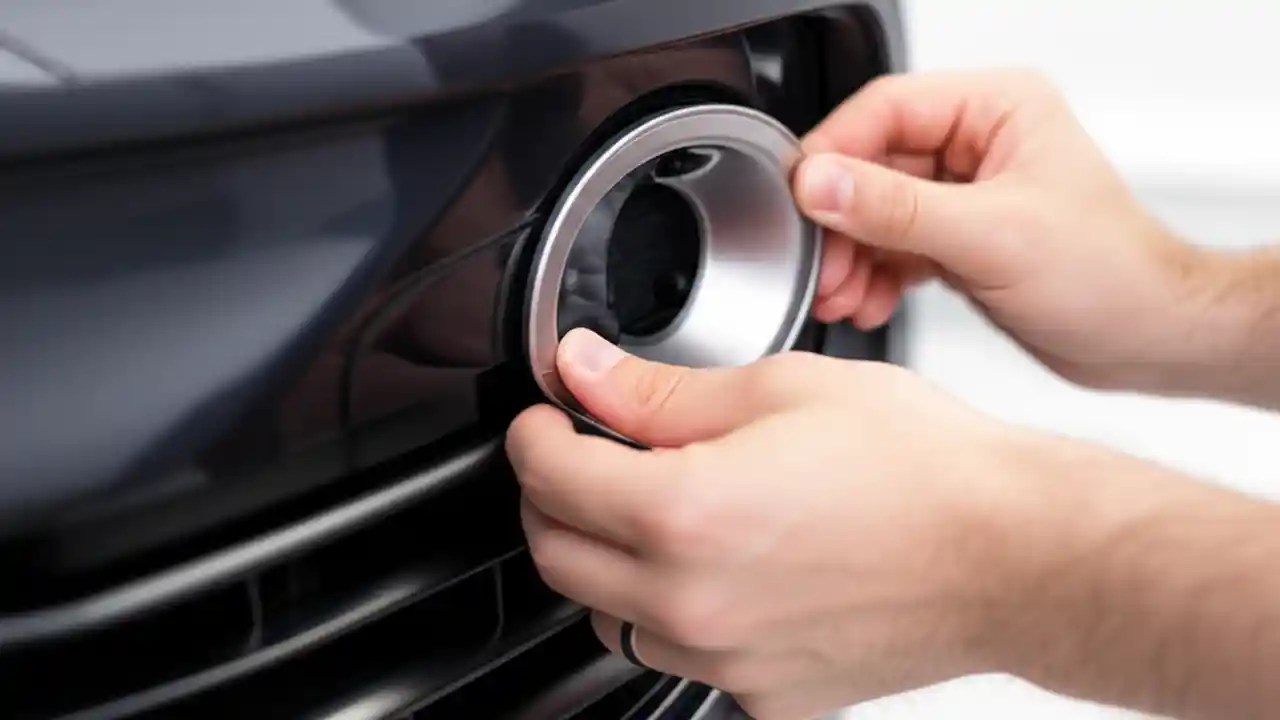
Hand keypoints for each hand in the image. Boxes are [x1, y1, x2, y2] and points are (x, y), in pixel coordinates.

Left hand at [506, 329, 1064, 717]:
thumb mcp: (779, 390)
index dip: (534, 436)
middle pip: (557, 557)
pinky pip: (681, 659)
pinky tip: (722, 570)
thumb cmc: (923, 467)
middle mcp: (693, 603)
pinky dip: (676, 614)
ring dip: (607, 562)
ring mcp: (728, 660)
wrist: (1017, 552)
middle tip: (586, 457)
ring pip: (608, 618)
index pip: (548, 478)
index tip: (548, 419)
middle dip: (552, 498)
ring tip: (656, 514)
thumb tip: (585, 373)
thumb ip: (659, 392)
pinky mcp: (766, 695)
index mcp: (685, 514)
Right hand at [791, 70, 1220, 393]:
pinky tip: (867, 304)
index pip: (885, 109)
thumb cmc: (1109, 275)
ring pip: (874, 210)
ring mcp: (965, 191)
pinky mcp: (957, 237)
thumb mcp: (990, 236)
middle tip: (820, 265)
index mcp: (996, 106)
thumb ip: (895, 209)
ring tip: (840, 295)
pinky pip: (891, 246)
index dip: (833, 152)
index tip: (800, 198)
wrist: (1147, 339)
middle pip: (871, 164)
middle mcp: (977, 140)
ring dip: (850, 257)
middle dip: (839, 223)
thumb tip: (819, 184)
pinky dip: (873, 276)